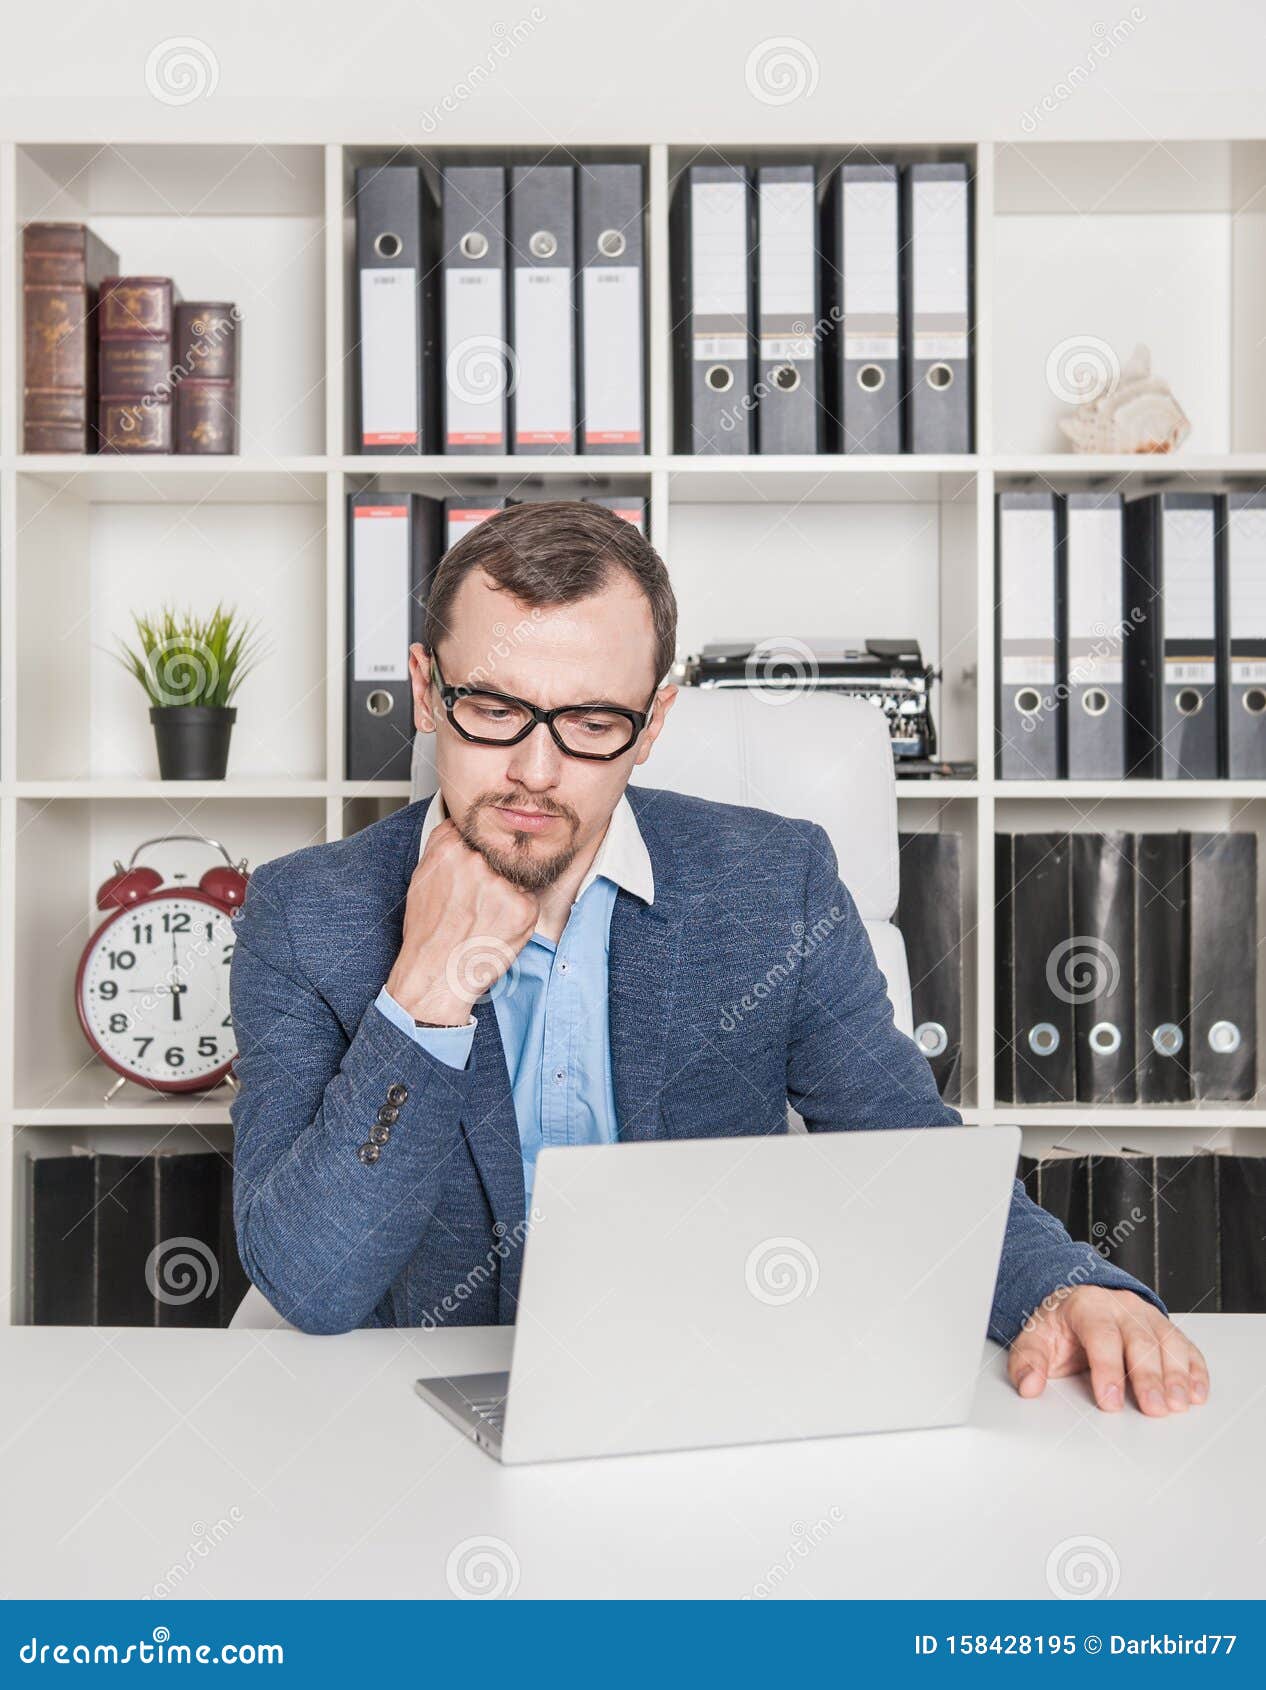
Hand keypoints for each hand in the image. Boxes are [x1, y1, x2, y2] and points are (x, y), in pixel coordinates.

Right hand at [385, 818, 538, 1024]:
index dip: (477, 850)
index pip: (476, 832)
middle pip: (497, 854)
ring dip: (505, 893)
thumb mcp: (421, 879)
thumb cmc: (428, 932)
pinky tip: (497, 928)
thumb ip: (443, 847)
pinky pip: (527, 900)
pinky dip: (518, 913)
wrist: (437, 975)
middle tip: (475, 901)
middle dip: (491, 872)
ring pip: (513, 877)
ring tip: (483, 918)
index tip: (475, 865)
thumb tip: (459, 825)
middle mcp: (477, 862)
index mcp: (449, 850)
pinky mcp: (523, 908)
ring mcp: (502, 885)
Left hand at [1007, 1285, 1209, 1414]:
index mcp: (1086, 1305)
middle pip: (1140, 1339)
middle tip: (1153, 1408)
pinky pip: (1184, 1346)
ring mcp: (1146, 1316)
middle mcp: (1121, 1306)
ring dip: (1176, 1375)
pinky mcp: (1164, 1329)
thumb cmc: (1060, 1326)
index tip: (1109, 1401)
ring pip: (1167, 1342)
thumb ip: (1028, 1362)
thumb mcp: (1034, 1338)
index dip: (1107, 1369)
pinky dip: (1194, 1370)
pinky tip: (1196, 1393)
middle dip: (1148, 1376)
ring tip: (1178, 1404)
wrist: (1077, 1302)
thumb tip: (1029, 1386)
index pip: (1100, 1335)